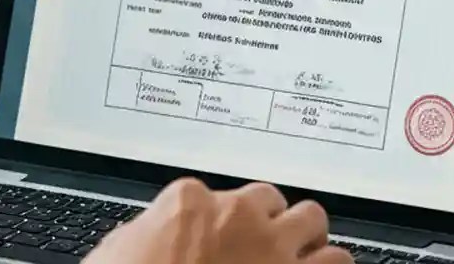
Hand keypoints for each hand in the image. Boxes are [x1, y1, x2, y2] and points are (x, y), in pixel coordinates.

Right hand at [85, 178, 352, 263]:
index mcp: (190, 202)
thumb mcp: (116, 253)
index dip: (225, 221)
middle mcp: (237, 216)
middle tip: (266, 247)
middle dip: (271, 223)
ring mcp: (272, 248)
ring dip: (308, 242)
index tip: (223, 238)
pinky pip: (337, 262)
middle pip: (273, 201)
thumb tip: (145, 237)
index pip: (221, 195)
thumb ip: (144, 234)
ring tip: (303, 258)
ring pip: (314, 223)